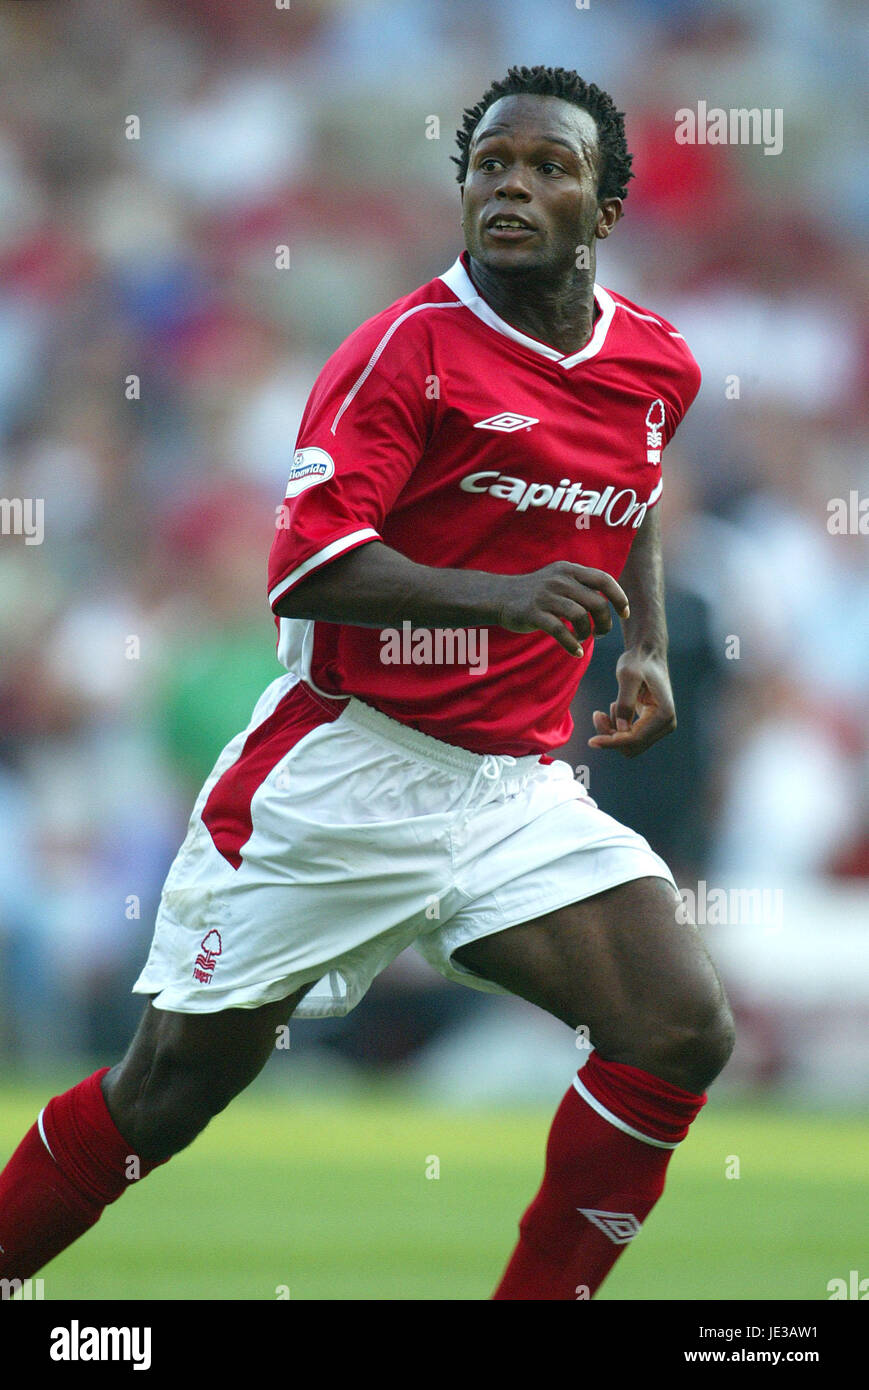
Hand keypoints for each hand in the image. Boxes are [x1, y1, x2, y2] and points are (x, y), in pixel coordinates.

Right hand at [496, 561, 628, 657]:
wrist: (499, 596)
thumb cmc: (535, 592)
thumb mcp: (558, 579)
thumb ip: (581, 585)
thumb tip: (610, 600)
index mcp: (569, 570)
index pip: (603, 580)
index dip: (619, 597)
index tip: (624, 613)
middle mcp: (559, 580)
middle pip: (596, 602)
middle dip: (604, 622)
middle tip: (600, 633)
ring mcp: (546, 596)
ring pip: (580, 617)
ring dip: (587, 633)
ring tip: (583, 639)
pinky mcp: (534, 613)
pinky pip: (560, 631)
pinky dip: (572, 645)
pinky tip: (576, 653)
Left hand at [588, 648, 675, 756]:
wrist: (647, 654)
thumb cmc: (638, 661)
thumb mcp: (628, 676)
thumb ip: (625, 701)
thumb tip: (622, 728)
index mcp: (664, 714)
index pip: (635, 739)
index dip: (612, 742)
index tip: (591, 741)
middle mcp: (666, 724)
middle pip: (632, 746)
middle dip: (611, 735)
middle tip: (597, 715)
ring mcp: (660, 726)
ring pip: (629, 744)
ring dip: (612, 731)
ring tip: (607, 707)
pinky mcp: (651, 725)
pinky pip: (629, 737)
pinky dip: (616, 727)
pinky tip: (614, 706)